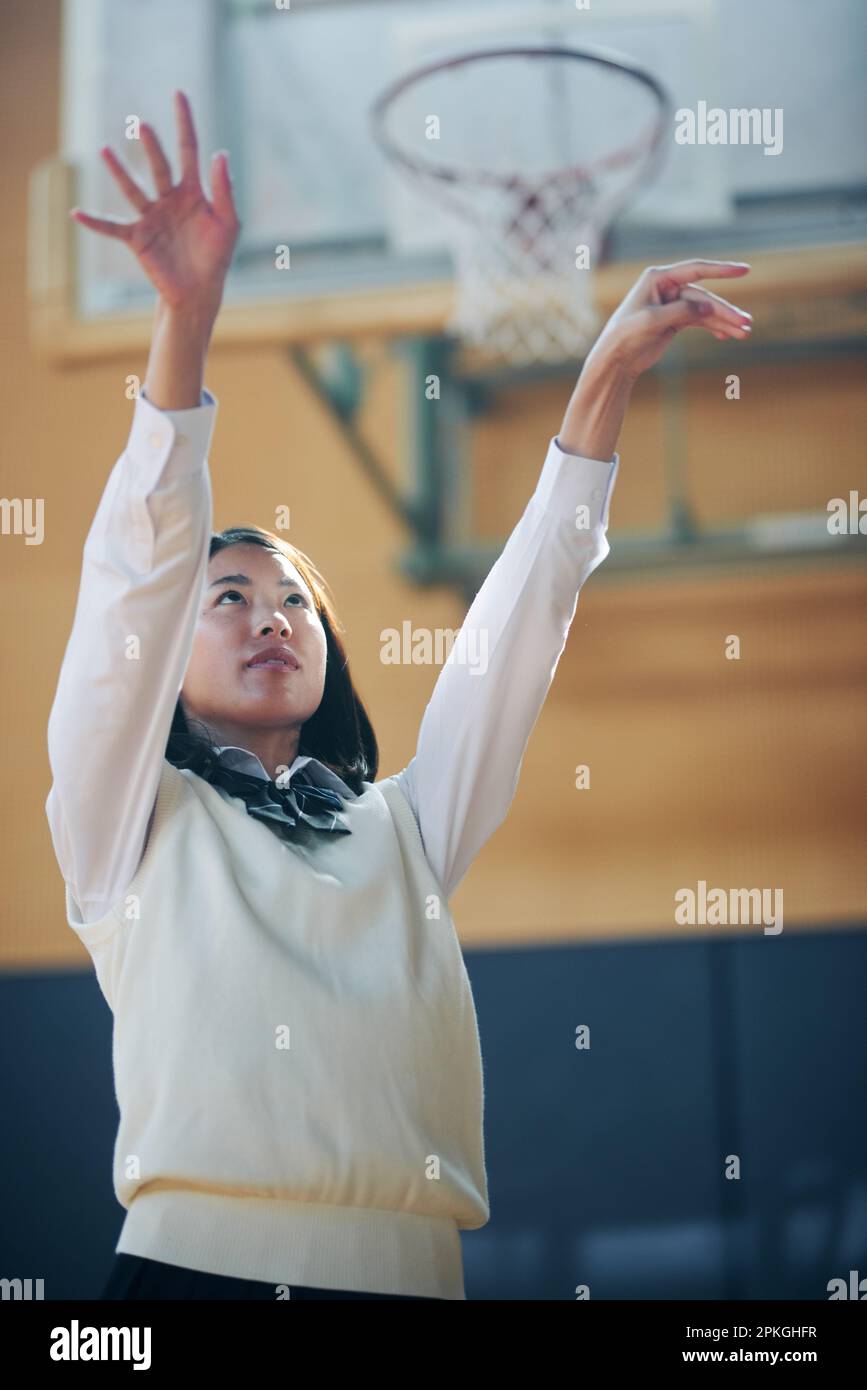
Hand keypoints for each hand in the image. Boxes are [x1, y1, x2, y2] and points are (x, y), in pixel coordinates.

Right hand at [69, 90, 240, 311]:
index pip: (188, 149)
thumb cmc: (216, 257)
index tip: (179, 94)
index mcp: (193, 191)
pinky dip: (95, 222)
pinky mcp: (138, 238)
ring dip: (119, 172)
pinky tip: (77, 213)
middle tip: (142, 125)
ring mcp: (152, 216)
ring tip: (105, 150)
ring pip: (133, 189)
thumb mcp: (228, 223)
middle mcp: (169, 198)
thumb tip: (220, 153)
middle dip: (151, 146)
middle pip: (159, 165)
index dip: (184, 122)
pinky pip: (112, 227)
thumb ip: (224, 190)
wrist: (199, 291)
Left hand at [587, 260, 752, 380]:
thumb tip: (708, 307)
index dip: (722, 270)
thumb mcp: (653, 321)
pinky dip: (714, 328)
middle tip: (746, 324)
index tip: (745, 271)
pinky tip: (726, 336)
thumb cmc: (627, 335)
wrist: (615, 359)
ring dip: (724, 322)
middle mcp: (667, 287)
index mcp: (658, 278)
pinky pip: (700, 321)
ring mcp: (672, 304)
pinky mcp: (674, 320)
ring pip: (705, 311)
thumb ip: (681, 311)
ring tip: (744, 333)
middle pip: (704, 297)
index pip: (696, 270)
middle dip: (725, 311)